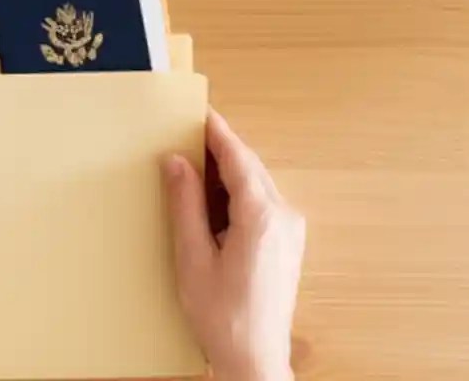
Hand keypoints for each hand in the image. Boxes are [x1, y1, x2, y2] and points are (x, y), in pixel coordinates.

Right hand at [162, 109, 305, 380]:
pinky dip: (238, 193)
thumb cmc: (223, 318)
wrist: (255, 360)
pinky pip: (263, 203)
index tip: (199, 112)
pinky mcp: (289, 243)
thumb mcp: (192, 258)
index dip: (217, 132)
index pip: (238, 158)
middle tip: (188, 134)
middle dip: (220, 149)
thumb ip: (186, 204)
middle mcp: (284, 217)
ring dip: (228, 172)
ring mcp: (291, 230)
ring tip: (195, 165)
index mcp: (261, 217)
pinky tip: (214, 200)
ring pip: (257, 184)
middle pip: (250, 167)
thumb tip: (177, 162)